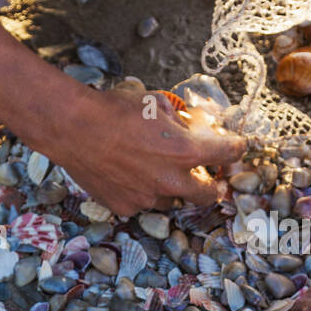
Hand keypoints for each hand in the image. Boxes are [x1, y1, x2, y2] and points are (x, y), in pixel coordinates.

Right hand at [54, 83, 245, 216]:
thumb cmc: (114, 109)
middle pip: (209, 195)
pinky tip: (127, 174)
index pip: (227, 154)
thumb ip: (178, 120)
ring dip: (171, 187)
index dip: (237, 148)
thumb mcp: (156, 104)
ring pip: (172, 199)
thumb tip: (189, 126)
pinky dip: (141, 191)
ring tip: (155, 169)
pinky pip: (142, 203)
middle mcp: (171, 180)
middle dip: (212, 185)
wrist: (72, 127)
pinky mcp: (125, 207)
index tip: (238, 147)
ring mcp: (148, 197)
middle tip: (208, 176)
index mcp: (185, 151)